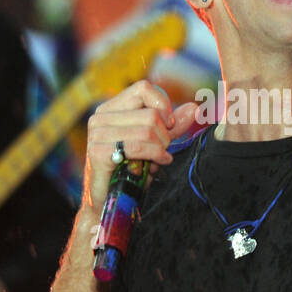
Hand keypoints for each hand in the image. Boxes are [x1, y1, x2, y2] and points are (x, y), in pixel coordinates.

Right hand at [82, 79, 199, 211]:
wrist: (108, 202)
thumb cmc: (130, 171)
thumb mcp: (154, 143)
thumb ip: (172, 125)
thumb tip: (194, 108)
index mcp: (110, 109)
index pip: (143, 89)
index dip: (163, 105)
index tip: (169, 125)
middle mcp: (100, 117)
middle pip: (150, 113)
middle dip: (166, 134)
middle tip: (163, 149)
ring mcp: (97, 134)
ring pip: (148, 130)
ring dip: (161, 147)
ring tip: (160, 158)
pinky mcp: (98, 152)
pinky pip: (138, 146)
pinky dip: (155, 155)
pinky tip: (158, 164)